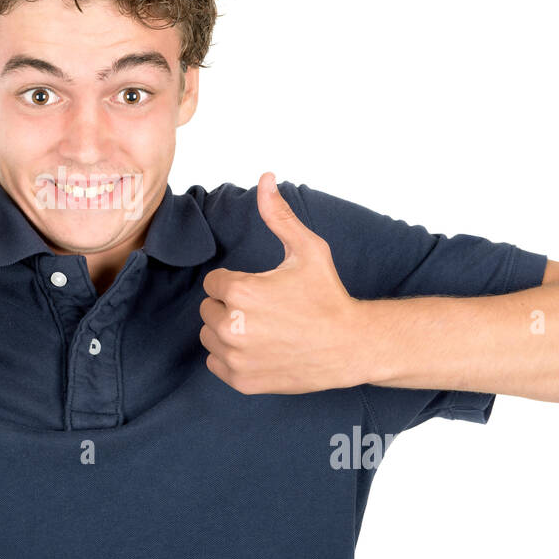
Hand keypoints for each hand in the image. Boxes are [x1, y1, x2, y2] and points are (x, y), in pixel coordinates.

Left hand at [199, 172, 369, 394]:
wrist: (350, 346)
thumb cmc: (328, 296)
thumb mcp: (307, 250)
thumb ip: (278, 215)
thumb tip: (265, 178)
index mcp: (239, 291)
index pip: (213, 282)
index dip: (238, 283)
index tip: (263, 290)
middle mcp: (231, 325)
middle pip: (208, 308)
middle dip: (230, 306)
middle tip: (266, 310)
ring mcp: (234, 356)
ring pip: (209, 335)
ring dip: (227, 330)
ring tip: (263, 329)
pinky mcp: (240, 380)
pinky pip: (215, 363)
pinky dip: (231, 357)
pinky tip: (259, 349)